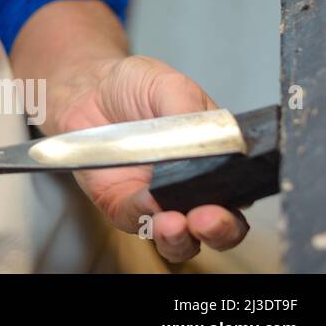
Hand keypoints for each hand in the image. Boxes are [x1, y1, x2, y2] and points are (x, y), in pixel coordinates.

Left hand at [53, 54, 250, 262]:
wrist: (86, 87)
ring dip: (180, 239)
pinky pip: (135, 219)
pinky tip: (145, 202)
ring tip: (174, 224)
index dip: (237, 206)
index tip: (226, 204)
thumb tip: (213, 142)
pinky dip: (142, 214)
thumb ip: (192, 112)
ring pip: (178, 239)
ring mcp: (156, 201)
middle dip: (218, 232)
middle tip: (206, 221)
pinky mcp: (122, 205)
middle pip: (217, 229)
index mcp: (215, 162)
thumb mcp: (170, 86)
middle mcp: (190, 189)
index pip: (238, 196)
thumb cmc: (134, 86)